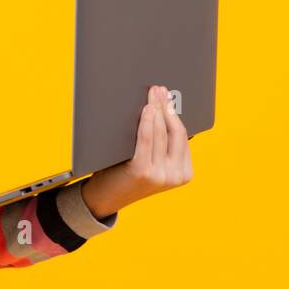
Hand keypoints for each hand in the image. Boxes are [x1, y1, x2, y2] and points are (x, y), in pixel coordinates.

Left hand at [80, 84, 192, 219]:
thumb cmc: (127, 175)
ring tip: (152, 95)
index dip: (175, 113)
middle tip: (159, 90)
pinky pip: (147, 139)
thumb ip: (162, 146)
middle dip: (167, 107)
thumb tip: (163, 109)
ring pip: (161, 132)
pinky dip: (147, 122)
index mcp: (183, 173)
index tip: (169, 97)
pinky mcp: (143, 171)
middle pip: (174, 132)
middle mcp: (175, 176)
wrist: (105, 198)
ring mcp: (160, 175)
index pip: (183, 136)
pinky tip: (146, 109)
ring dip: (157, 109)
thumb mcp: (152, 162)